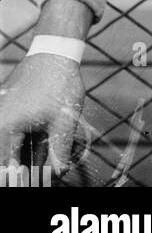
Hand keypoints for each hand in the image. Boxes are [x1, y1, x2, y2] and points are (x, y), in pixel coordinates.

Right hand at [0, 54, 84, 176]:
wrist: (55, 50)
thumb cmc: (59, 83)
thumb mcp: (64, 121)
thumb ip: (58, 152)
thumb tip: (57, 175)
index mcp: (5, 130)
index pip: (8, 170)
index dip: (23, 180)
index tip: (39, 182)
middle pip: (8, 161)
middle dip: (26, 170)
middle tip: (47, 173)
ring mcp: (1, 116)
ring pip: (12, 148)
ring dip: (28, 158)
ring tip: (48, 157)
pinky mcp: (7, 111)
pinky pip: (14, 136)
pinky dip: (28, 145)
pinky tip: (44, 146)